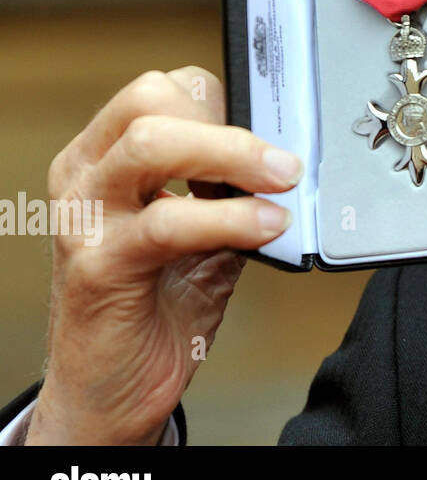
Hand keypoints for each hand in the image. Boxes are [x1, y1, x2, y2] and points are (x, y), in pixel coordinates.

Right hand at [26, 67, 299, 444]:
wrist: (115, 390)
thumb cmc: (158, 303)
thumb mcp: (205, 229)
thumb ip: (231, 188)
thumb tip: (287, 154)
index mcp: (106, 156)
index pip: (161, 88)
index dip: (223, 99)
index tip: (272, 129)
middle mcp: (86, 176)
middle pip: (152, 100)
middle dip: (232, 124)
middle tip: (286, 161)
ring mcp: (85, 217)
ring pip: (152, 144)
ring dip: (233, 156)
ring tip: (282, 182)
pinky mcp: (97, 266)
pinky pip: (168, 221)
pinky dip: (230, 218)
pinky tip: (267, 226)